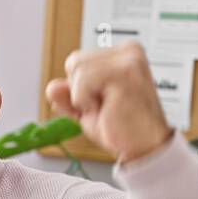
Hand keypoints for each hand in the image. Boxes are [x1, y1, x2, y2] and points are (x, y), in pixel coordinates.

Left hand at [45, 42, 173, 163]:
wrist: (145, 147)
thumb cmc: (122, 128)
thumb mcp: (87, 108)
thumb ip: (68, 95)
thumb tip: (52, 88)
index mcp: (123, 53)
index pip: (78, 60)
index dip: (80, 88)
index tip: (104, 102)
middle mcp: (129, 51)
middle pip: (74, 61)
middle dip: (80, 91)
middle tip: (106, 108)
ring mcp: (129, 59)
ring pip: (76, 68)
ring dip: (83, 97)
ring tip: (108, 108)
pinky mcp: (124, 73)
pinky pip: (82, 81)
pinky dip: (85, 101)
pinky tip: (108, 109)